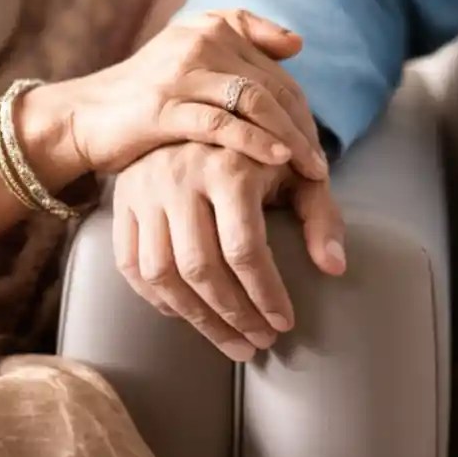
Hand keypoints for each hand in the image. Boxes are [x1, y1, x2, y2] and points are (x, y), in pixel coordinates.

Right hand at [37, 10, 327, 178]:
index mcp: (212, 29)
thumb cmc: (145, 100)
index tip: (317, 149)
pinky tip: (277, 160)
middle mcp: (200, 42)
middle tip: (320, 168)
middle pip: (272, 86)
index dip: (303, 113)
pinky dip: (255, 141)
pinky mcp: (163, 106)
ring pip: (254, 101)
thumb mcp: (190, 63)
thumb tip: (297, 43)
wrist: (84, 117)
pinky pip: (221, 123)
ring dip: (289, 138)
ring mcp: (181, 73)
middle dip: (303, 130)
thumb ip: (239, 45)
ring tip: (310, 170)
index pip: (276, 73)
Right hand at [112, 143, 345, 360]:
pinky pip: (131, 263)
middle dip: (234, 315)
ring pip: (162, 272)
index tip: (284, 323)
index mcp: (229, 167)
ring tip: (230, 340)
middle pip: (201, 267)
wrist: (210, 114)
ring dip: (196, 318)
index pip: (244, 249)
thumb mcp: (301, 175)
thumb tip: (334, 268)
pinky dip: (157, 298)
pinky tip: (189, 316)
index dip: (266, 295)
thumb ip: (323, 219)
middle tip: (259, 342)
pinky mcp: (123, 200)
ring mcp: (144, 189)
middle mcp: (180, 176)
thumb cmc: (265, 155)